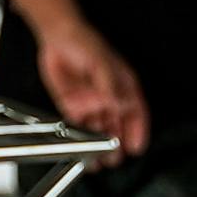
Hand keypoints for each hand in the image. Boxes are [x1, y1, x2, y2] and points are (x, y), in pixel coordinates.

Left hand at [39, 19, 147, 156]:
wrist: (58, 37)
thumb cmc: (85, 43)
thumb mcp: (102, 63)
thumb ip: (110, 85)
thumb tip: (119, 103)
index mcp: (123, 86)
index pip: (136, 113)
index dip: (138, 131)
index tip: (136, 147)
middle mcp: (109, 97)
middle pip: (117, 125)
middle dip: (117, 143)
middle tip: (115, 159)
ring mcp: (91, 102)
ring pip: (97, 128)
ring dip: (97, 144)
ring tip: (97, 159)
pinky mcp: (72, 104)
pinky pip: (77, 124)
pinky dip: (79, 136)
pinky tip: (79, 147)